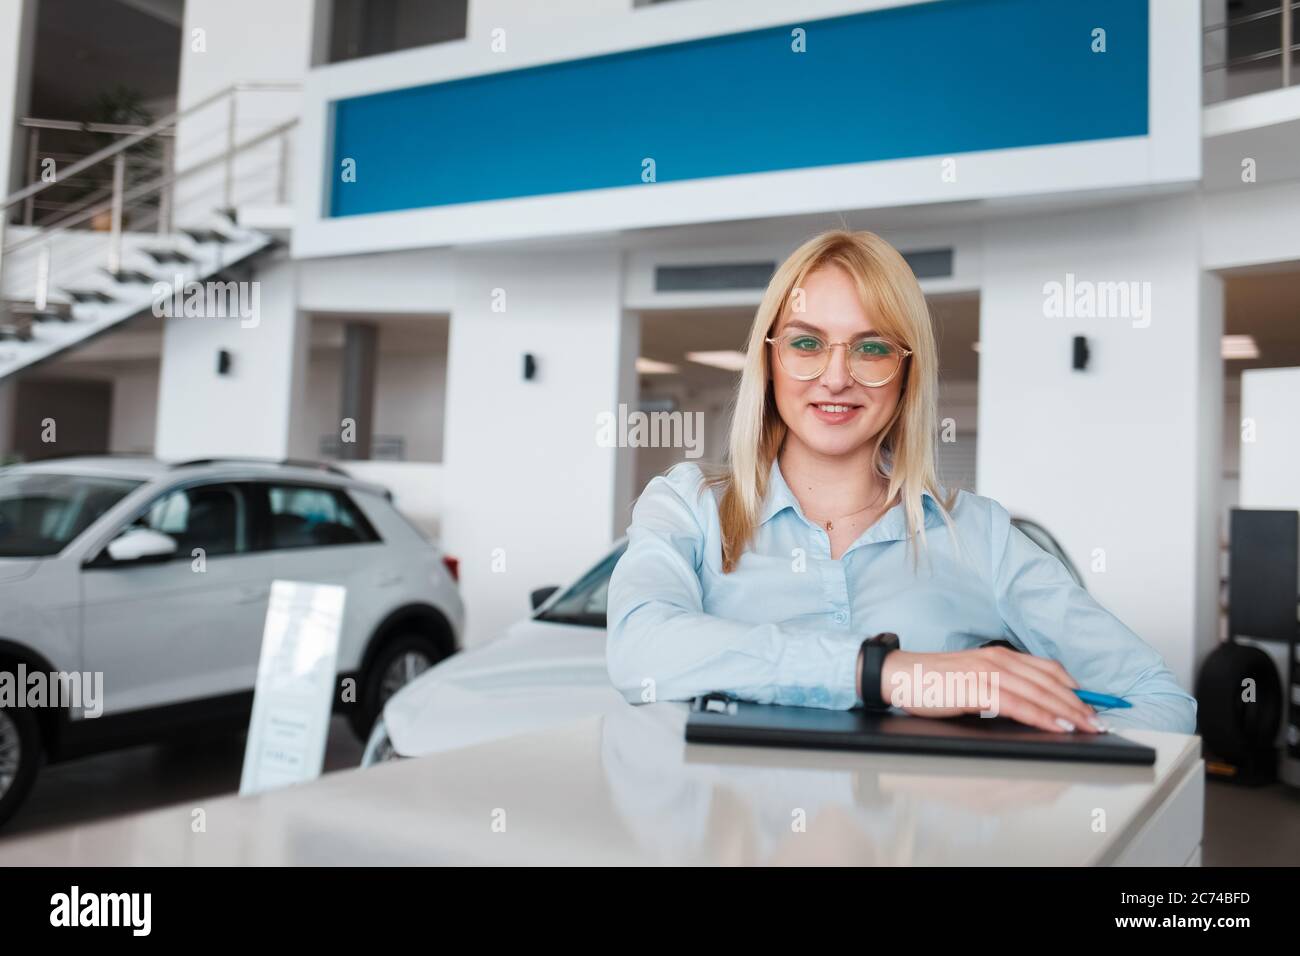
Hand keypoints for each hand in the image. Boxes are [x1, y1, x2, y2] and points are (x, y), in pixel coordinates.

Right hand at [877, 647, 1105, 733]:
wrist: (899, 676)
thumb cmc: (932, 682)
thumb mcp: (973, 679)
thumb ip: (1001, 686)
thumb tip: (1031, 706)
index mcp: (999, 655)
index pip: (1048, 670)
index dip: (1074, 689)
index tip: (1093, 705)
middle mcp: (998, 659)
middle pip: (1050, 683)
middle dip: (1079, 704)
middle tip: (1099, 721)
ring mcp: (988, 672)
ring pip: (1039, 693)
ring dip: (1067, 712)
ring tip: (1086, 727)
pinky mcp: (977, 689)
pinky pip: (1019, 705)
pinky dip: (1042, 717)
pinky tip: (1056, 727)